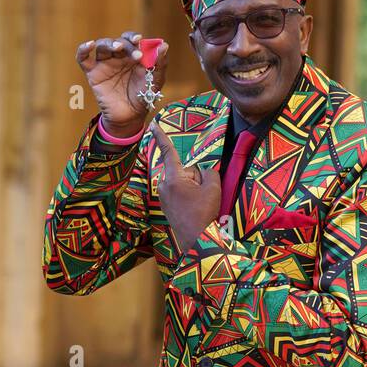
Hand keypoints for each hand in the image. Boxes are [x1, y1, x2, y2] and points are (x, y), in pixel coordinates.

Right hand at [76, 32, 168, 134]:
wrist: (130, 118)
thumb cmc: (143, 98)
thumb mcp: (155, 82)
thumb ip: (160, 64)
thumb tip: (164, 44)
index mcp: (132, 55)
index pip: (131, 40)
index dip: (133, 37)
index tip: (139, 40)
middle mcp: (118, 57)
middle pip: (118, 42)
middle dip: (126, 45)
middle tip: (136, 55)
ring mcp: (104, 64)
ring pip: (102, 46)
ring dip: (109, 43)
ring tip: (118, 48)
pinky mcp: (93, 73)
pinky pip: (83, 58)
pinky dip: (83, 50)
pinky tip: (89, 45)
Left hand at [150, 121, 222, 254]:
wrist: (198, 241)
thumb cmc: (204, 213)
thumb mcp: (213, 187)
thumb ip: (208, 172)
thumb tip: (203, 172)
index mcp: (173, 178)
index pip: (169, 152)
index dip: (161, 137)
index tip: (152, 125)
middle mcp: (164, 185)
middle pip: (184, 171)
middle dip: (195, 177)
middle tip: (202, 195)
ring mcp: (164, 197)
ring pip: (182, 182)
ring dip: (192, 188)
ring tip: (199, 205)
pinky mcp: (166, 206)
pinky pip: (180, 193)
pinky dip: (188, 197)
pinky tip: (194, 209)